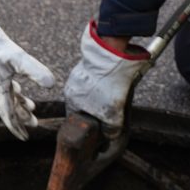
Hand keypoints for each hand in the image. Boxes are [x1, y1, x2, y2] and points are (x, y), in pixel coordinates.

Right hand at [0, 0, 56, 140]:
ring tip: (31, 106)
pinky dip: (12, 92)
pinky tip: (17, 88)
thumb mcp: (17, 58)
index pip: (8, 116)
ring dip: (18, 103)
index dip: (17, 128)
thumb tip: (52, 85)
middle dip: (22, 116)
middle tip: (35, 122)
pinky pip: (1, 88)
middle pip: (9, 108)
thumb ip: (35, 71)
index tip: (25, 138)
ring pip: (5, 98)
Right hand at [62, 21, 151, 135]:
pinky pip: (100, 78)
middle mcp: (72, 86)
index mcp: (71, 99)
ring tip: (117, 95)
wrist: (112, 54)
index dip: (90, 125)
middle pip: (86, 104)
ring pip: (94, 91)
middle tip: (113, 111)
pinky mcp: (92, 63)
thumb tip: (111, 135)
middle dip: (100, 109)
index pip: (78, 118)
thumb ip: (111, 128)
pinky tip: (117, 83)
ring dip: (105, 95)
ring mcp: (81, 73)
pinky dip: (108, 82)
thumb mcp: (111, 113)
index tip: (102, 127)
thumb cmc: (107, 84)